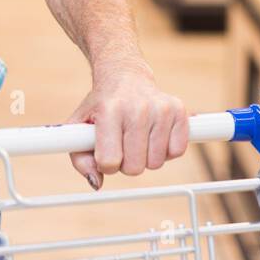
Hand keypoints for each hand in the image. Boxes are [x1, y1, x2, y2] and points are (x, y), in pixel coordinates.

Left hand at [66, 59, 188, 188]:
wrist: (125, 76)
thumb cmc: (101, 106)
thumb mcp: (79, 127)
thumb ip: (80, 159)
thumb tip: (96, 183)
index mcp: (109, 110)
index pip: (109, 161)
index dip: (106, 164)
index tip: (105, 152)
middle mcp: (138, 108)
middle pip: (134, 167)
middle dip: (126, 163)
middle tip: (122, 145)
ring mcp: (161, 109)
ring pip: (156, 163)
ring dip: (146, 157)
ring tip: (137, 137)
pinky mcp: (179, 111)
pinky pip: (176, 152)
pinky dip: (165, 150)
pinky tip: (154, 134)